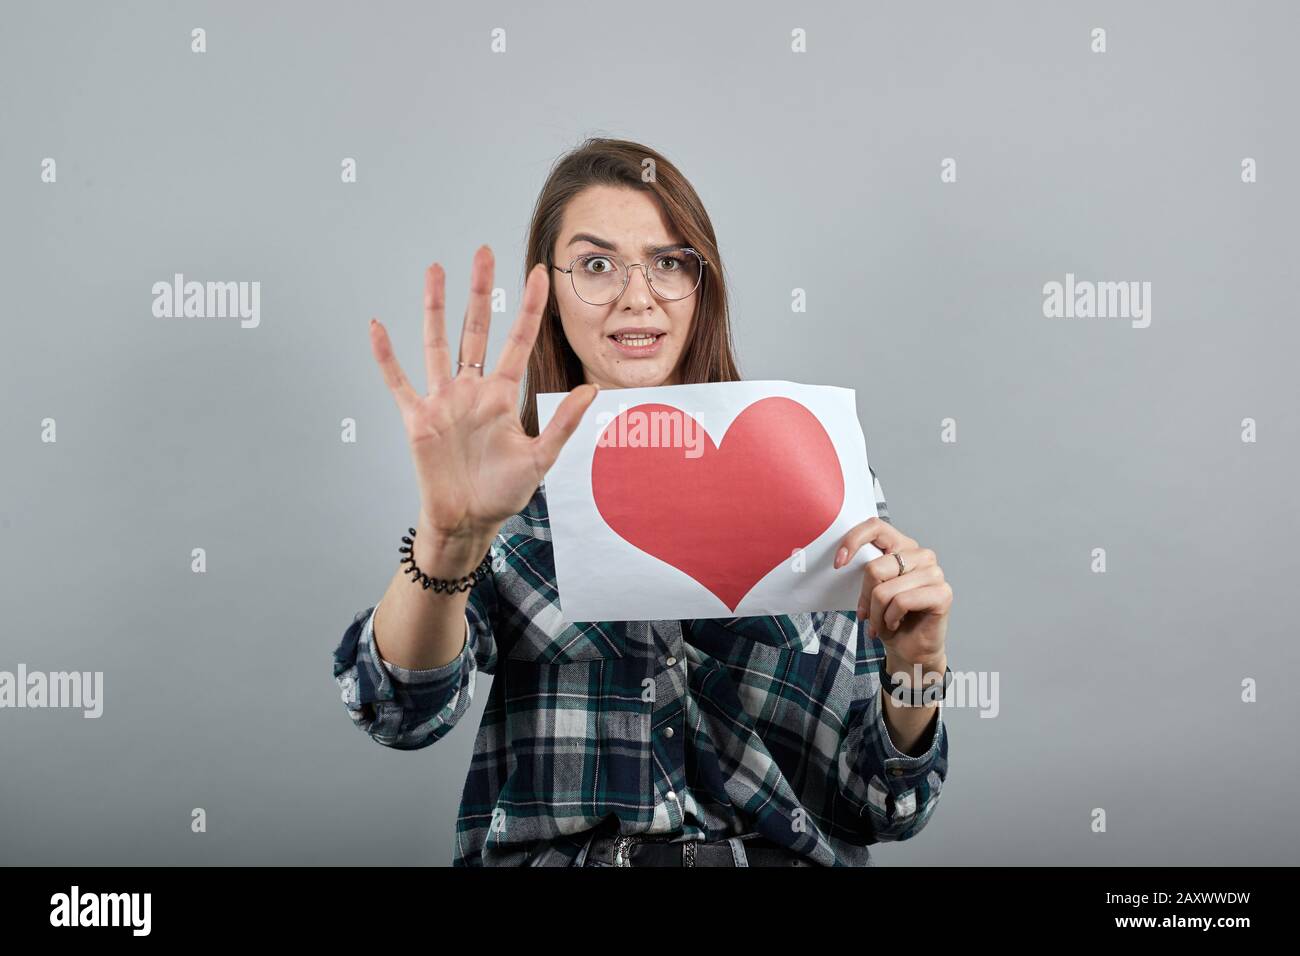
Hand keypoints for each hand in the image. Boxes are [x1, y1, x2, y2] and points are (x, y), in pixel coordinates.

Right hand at [368, 245, 598, 545]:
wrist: (467, 521)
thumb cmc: (503, 494)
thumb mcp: (540, 459)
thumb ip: (563, 424)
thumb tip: (590, 390)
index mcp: (501, 395)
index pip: (518, 340)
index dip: (530, 307)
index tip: (540, 273)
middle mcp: (471, 390)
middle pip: (475, 329)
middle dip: (479, 291)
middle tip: (483, 252)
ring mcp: (442, 401)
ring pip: (436, 343)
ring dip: (434, 307)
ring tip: (435, 270)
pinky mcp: (416, 418)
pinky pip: (397, 381)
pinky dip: (385, 356)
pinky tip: (377, 327)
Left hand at [833, 517, 951, 674]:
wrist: (910, 649)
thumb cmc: (889, 618)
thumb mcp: (870, 590)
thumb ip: (864, 571)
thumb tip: (841, 561)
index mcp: (902, 547)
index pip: (875, 526)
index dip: (853, 540)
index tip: (838, 563)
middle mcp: (921, 555)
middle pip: (874, 568)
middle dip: (864, 597)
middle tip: (865, 614)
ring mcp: (934, 573)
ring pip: (885, 590)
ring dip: (876, 614)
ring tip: (881, 623)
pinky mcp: (942, 593)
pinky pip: (901, 602)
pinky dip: (890, 618)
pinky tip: (895, 623)